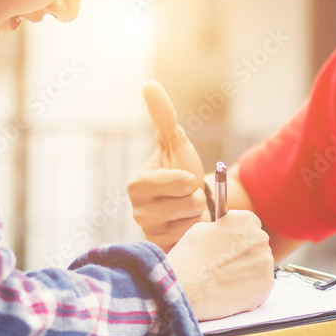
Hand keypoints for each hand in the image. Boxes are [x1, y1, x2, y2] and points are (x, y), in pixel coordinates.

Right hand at [129, 80, 208, 250]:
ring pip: (193, 222)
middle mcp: (138, 212)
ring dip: (199, 215)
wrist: (193, 203)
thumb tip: (149, 84)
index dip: (189, 179)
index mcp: (137, 185)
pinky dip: (198, 232)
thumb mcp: (176, 143)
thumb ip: (163, 116)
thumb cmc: (182, 170)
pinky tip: (189, 228)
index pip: (178, 182)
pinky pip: (195, 239)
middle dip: (196, 197)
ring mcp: (150, 234)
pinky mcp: (165, 250)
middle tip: (187, 197)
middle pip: (188, 203)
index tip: (185, 178)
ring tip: (188, 212)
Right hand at [167, 210, 274, 320]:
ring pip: (261, 267)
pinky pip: (261, 286)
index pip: (252, 225)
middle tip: (227, 267)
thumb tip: (226, 234)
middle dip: (246, 256)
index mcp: (245, 220)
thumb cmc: (189, 257)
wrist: (188, 287)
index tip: (232, 247)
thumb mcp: (201, 230)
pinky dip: (250, 290)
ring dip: (249, 273)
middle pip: (258, 247)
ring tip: (226, 282)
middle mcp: (260, 238)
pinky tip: (231, 292)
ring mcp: (266, 261)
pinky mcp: (267, 283)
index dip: (240, 238)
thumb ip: (221, 229)